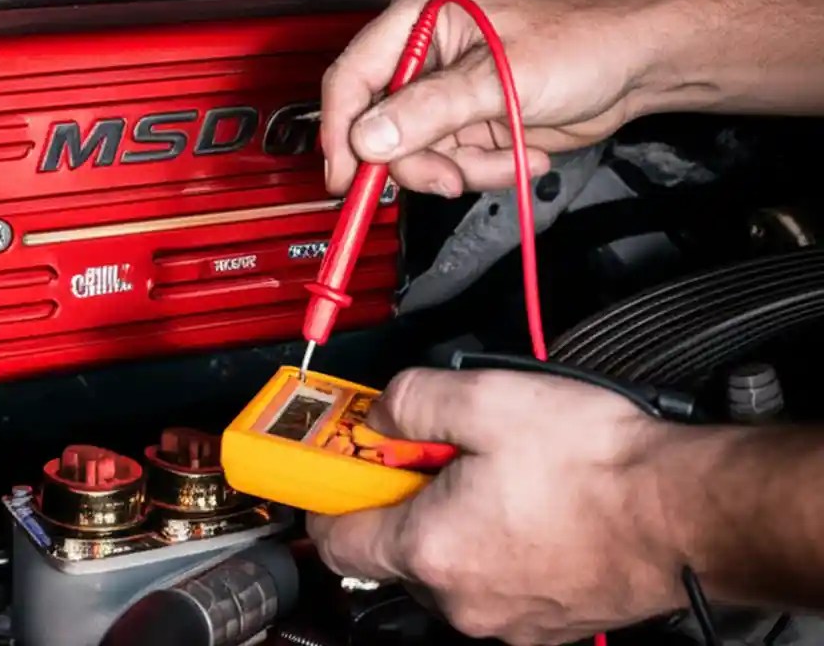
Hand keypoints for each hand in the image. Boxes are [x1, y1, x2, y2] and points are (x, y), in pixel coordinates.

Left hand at [306, 368, 691, 644]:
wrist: (688, 512)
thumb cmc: (599, 466)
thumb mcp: (486, 398)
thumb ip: (412, 400)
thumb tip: (382, 409)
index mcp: (429, 548)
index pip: (333, 539)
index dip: (330, 494)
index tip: (340, 464)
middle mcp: (458, 598)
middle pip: (391, 548)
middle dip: (402, 496)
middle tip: (430, 450)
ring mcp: (502, 617)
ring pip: (445, 564)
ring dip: (451, 518)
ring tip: (493, 470)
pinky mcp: (542, 620)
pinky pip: (492, 578)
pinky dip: (494, 542)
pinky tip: (528, 502)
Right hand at [321, 0, 652, 197]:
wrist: (634, 67)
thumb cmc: (583, 42)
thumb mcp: (502, 77)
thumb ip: (431, 110)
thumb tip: (370, 138)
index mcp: (419, 18)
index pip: (353, 77)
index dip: (343, 130)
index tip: (346, 176)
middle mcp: (423, 55)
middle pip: (380, 128)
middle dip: (418, 160)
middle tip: (449, 177)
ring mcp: (442, 93)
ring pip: (415, 155)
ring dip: (461, 169)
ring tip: (506, 158)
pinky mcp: (464, 124)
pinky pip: (449, 164)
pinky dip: (481, 170)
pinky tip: (518, 154)